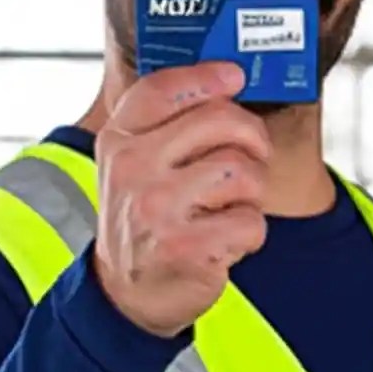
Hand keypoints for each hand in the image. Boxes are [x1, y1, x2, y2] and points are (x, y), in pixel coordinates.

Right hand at [92, 62, 269, 337]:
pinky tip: (225, 240)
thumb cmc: (145, 221)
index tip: (235, 76)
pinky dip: (250, 234)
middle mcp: (132, 169)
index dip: (208, 76)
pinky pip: (251, 221)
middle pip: (220, 120)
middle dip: (252, 138)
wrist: (127, 295)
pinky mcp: (186, 247)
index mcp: (119, 141)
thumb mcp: (135, 166)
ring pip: (243, 171)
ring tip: (230, 207)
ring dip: (252, 193)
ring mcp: (157, 208)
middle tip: (253, 156)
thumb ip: (166, 125)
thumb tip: (227, 80)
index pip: (162, 89)